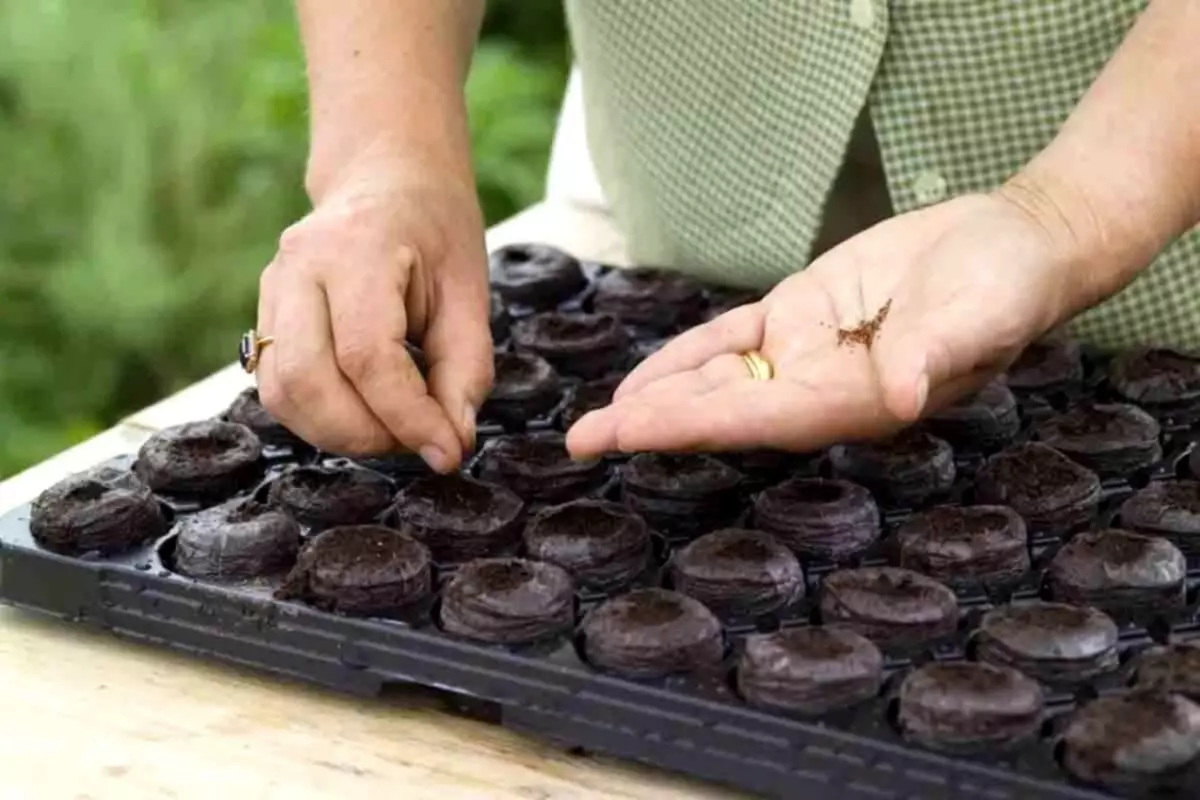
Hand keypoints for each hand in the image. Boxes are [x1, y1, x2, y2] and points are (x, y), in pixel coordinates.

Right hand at [256, 165, 492, 471]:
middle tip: (418, 441)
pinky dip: (317, 418)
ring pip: (281, 392)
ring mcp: (272, 287)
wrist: (388, 178)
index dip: (407, 417)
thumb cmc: (435, 230)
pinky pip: (275, 386)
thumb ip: (464, 372)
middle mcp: (299, 265)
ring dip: (338, 433)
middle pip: (308, 380)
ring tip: (393, 428)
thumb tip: (449, 445)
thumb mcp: (469, 294)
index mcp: (356, 249)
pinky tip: (362, 413)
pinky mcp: (264, 313)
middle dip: (366, 432)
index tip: (447, 451)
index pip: (367, 357)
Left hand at [566, 189, 1089, 457]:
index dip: (694, 424)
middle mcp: (820, 389)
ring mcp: (805, 354)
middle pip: (722, 411)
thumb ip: (935, 353)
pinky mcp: (799, 314)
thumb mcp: (981, 312)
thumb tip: (901, 395)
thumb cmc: (1007, 283)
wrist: (1013, 243)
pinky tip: (644, 379)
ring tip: (594, 422)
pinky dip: (687, 356)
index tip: (633, 430)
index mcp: (857, 401)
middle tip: (582, 442)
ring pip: (717, 381)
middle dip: (652, 425)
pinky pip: (732, 340)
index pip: (761, 418)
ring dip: (655, 398)